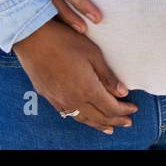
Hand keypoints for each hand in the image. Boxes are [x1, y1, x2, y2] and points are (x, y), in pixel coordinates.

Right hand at [12, 20, 136, 133]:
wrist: (31, 37)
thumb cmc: (63, 40)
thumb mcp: (92, 53)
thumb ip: (107, 75)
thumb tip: (122, 92)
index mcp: (87, 89)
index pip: (111, 108)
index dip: (125, 110)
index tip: (134, 108)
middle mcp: (73, 99)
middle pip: (99, 117)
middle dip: (116, 120)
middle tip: (127, 122)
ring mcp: (59, 100)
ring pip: (83, 119)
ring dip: (99, 124)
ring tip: (109, 128)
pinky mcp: (48, 96)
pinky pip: (68, 114)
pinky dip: (81, 118)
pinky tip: (83, 117)